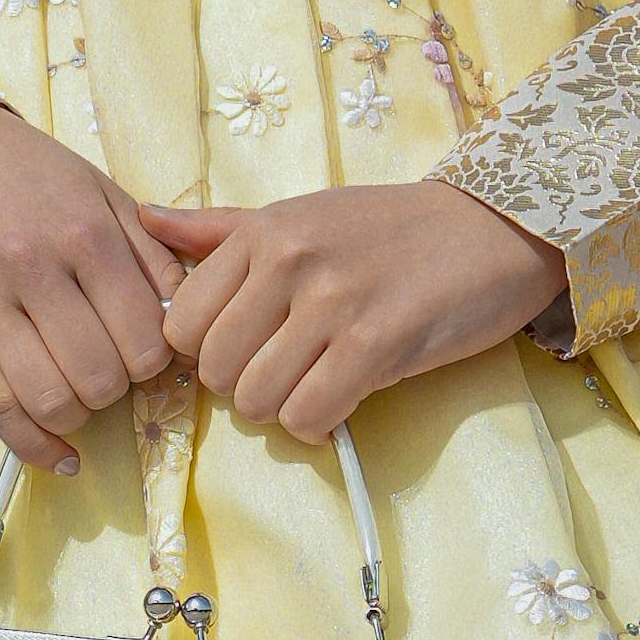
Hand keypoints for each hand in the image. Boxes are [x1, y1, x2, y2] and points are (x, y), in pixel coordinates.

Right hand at [0, 93, 190, 476]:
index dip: (157, 360)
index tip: (147, 351)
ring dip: (78, 413)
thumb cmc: (25, 174)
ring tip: (80, 392)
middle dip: (118, 388)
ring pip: (49, 400)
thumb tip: (189, 318)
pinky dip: (35, 445)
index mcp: (84, 233)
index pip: (146, 336)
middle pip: (101, 377)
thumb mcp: (99, 192)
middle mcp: (33, 269)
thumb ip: (151, 253)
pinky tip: (61, 455)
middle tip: (112, 369)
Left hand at [147, 176, 553, 444]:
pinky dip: (316, 423)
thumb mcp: (301, 215)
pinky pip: (308, 415)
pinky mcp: (377, 344)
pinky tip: (339, 400)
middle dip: (242, 386)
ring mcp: (333, 302)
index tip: (245, 348)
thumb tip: (145, 220)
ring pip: (256, 400)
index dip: (204, 352)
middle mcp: (289, 262)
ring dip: (281, 409)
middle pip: (213, 369)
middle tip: (285, 371)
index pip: (180, 324)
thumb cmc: (390, 230)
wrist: (493, 229)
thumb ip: (221, 230)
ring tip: (314, 383)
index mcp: (261, 232)